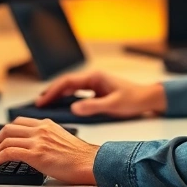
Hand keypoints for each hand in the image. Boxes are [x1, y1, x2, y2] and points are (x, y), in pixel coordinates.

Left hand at [0, 117, 97, 183]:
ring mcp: (38, 140)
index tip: (0, 142)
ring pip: (5, 139)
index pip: (19, 122)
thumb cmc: (80, 156)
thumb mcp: (61, 139)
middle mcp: (41, 129)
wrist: (90, 162)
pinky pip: (7, 153)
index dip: (6, 132)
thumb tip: (34, 147)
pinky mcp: (36, 154)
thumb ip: (46, 138)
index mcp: (47, 124)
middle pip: (8, 128)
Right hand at [36, 70, 166, 117]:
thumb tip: (74, 108)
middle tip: (38, 103)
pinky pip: (77, 93)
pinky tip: (60, 105)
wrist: (148, 98)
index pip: (68, 82)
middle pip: (66, 83)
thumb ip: (93, 106)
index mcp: (95, 77)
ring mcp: (94, 84)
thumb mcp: (113, 105)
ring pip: (71, 87)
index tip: (42, 101)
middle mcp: (93, 78)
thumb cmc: (134, 99)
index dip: (53, 91)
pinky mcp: (97, 91)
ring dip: (58, 94)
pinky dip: (67, 98)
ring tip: (44, 104)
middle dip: (51, 92)